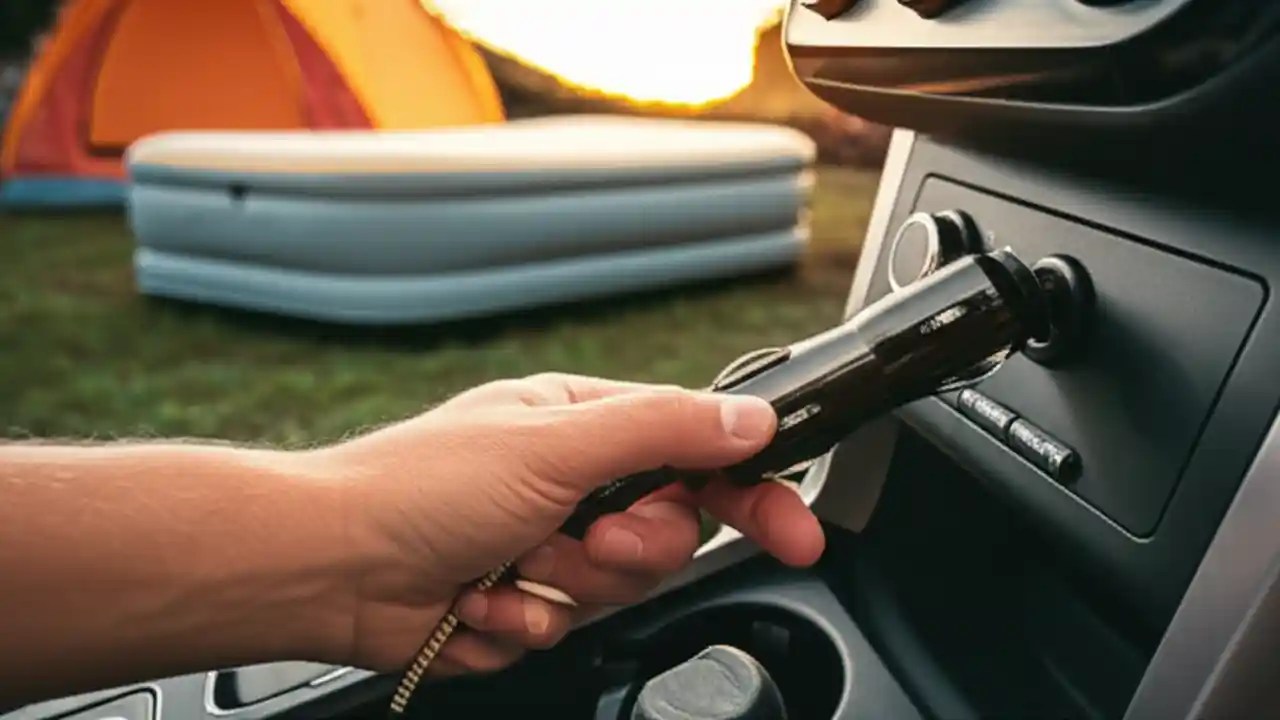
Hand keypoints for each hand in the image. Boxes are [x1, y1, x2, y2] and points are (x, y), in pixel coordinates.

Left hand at [315, 373, 824, 677]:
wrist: (330, 567)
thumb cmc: (420, 485)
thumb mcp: (556, 443)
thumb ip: (664, 429)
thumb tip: (752, 419)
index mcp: (586, 426)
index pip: (700, 455)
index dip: (754, 495)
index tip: (797, 533)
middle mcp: (573, 484)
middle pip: (669, 535)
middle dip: (631, 551)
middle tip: (589, 541)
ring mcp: (547, 546)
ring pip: (620, 590)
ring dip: (567, 585)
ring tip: (512, 563)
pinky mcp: (521, 602)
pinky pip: (564, 628)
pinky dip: (521, 619)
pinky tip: (477, 599)